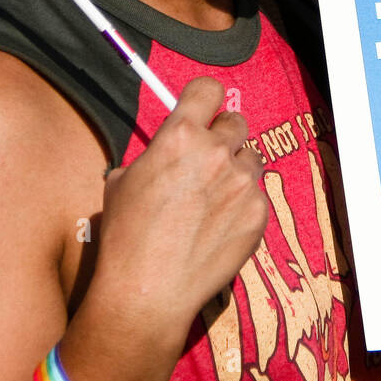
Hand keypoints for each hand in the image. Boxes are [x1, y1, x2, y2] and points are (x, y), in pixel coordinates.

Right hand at [89, 76, 266, 354]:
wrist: (148, 291)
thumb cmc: (126, 237)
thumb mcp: (122, 182)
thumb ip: (153, 155)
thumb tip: (164, 154)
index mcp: (180, 136)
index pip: (209, 89)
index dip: (205, 97)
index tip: (202, 108)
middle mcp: (217, 152)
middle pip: (236, 122)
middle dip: (222, 136)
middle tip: (207, 159)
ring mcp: (243, 183)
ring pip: (250, 159)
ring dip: (236, 170)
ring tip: (213, 198)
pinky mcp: (259, 213)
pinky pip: (256, 196)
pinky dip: (242, 206)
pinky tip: (219, 227)